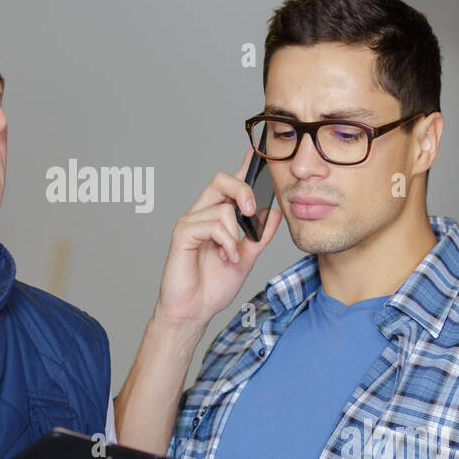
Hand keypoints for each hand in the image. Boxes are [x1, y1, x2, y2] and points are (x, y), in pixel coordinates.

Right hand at [153, 148, 282, 332]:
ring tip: (231, 255)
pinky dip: (225, 242)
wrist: (194, 310)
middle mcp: (202, 213)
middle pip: (222, 181)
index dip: (245, 165)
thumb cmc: (213, 285)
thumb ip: (260, 235)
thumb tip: (276, 213)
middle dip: (243, 190)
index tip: (258, 148)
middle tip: (253, 211)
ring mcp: (190, 222)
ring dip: (234, 234)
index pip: (231, 184)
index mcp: (217, 216)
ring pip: (221, 207)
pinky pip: (211, 224)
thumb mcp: (246, 257)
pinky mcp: (182, 234)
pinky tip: (225, 257)